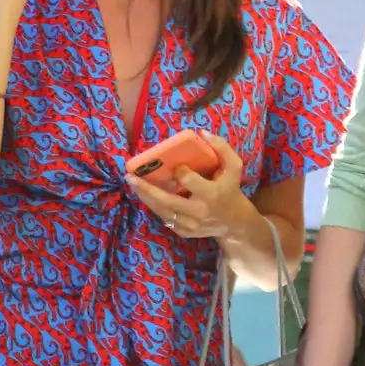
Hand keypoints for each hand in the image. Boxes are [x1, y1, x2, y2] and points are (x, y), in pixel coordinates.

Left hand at [125, 132, 247, 240]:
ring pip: (162, 211)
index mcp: (211, 194)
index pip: (189, 181)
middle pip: (167, 201)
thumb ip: (222, 148)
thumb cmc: (231, 190)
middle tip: (131, 177)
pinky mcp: (184, 232)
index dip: (180, 171)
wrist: (234, 223)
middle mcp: (198, 212)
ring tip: (133, 183)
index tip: (176, 165)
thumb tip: (203, 133)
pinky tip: (146, 195)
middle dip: (147, 189)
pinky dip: (154, 206)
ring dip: (145, 197)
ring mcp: (190, 225)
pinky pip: (165, 218)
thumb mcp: (234, 167)